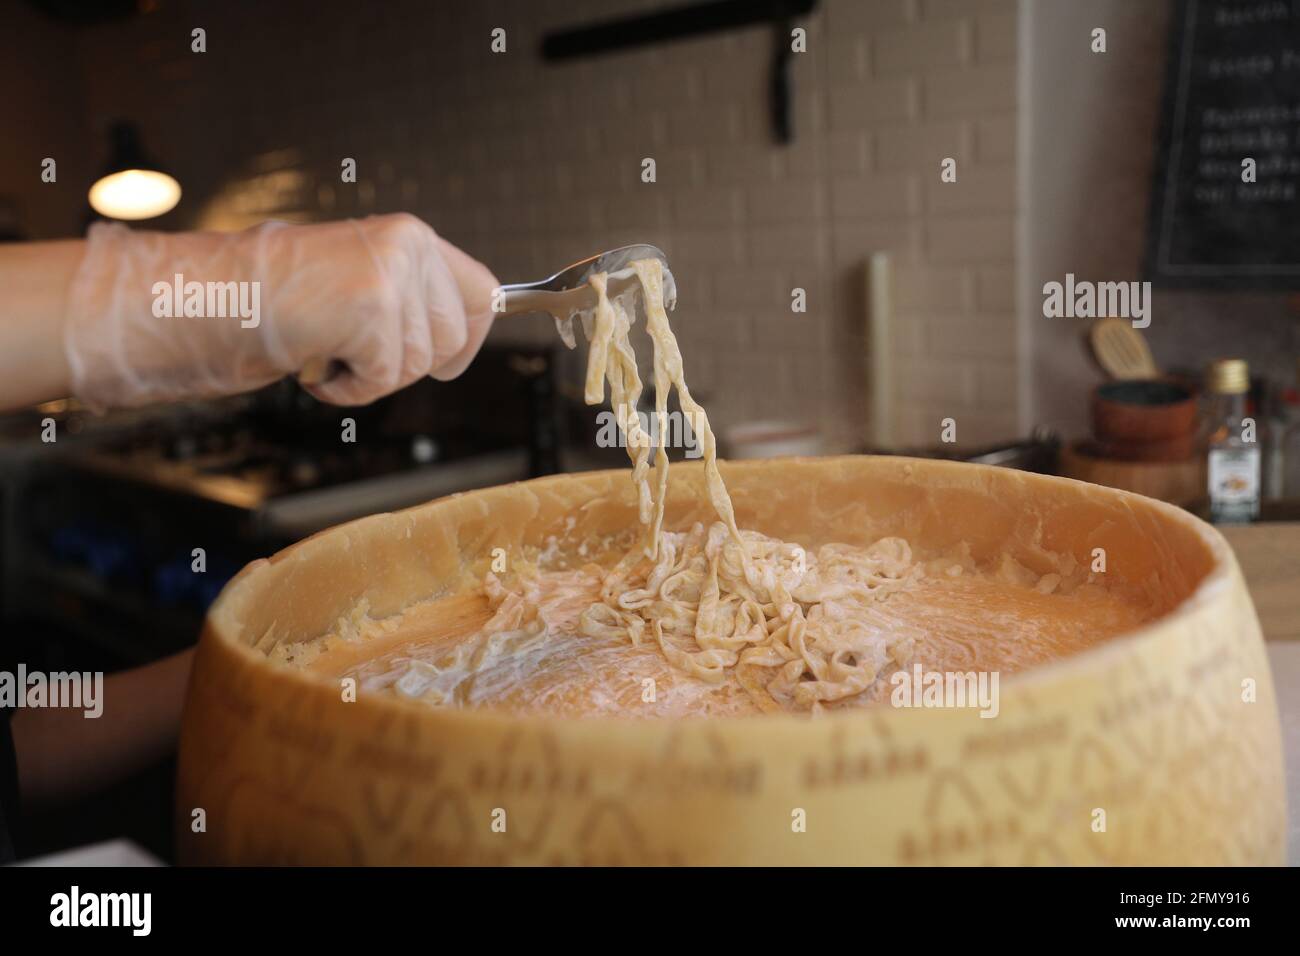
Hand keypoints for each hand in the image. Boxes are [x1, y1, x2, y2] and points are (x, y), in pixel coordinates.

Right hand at [62, 213, 498, 407]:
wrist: (217, 294)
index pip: (482, 289)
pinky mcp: (372, 311)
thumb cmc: (279, 295)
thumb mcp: (360, 280)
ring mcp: (392, 276)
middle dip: (408, 364)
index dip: (470, 335)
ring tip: (328, 350)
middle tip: (356, 354)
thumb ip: (409, 298)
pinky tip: (317, 365)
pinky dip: (349, 389)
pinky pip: (384, 379)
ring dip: (371, 375)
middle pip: (454, 339)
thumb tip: (460, 338)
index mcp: (410, 235)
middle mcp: (409, 246)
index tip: (449, 362)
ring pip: (420, 364)